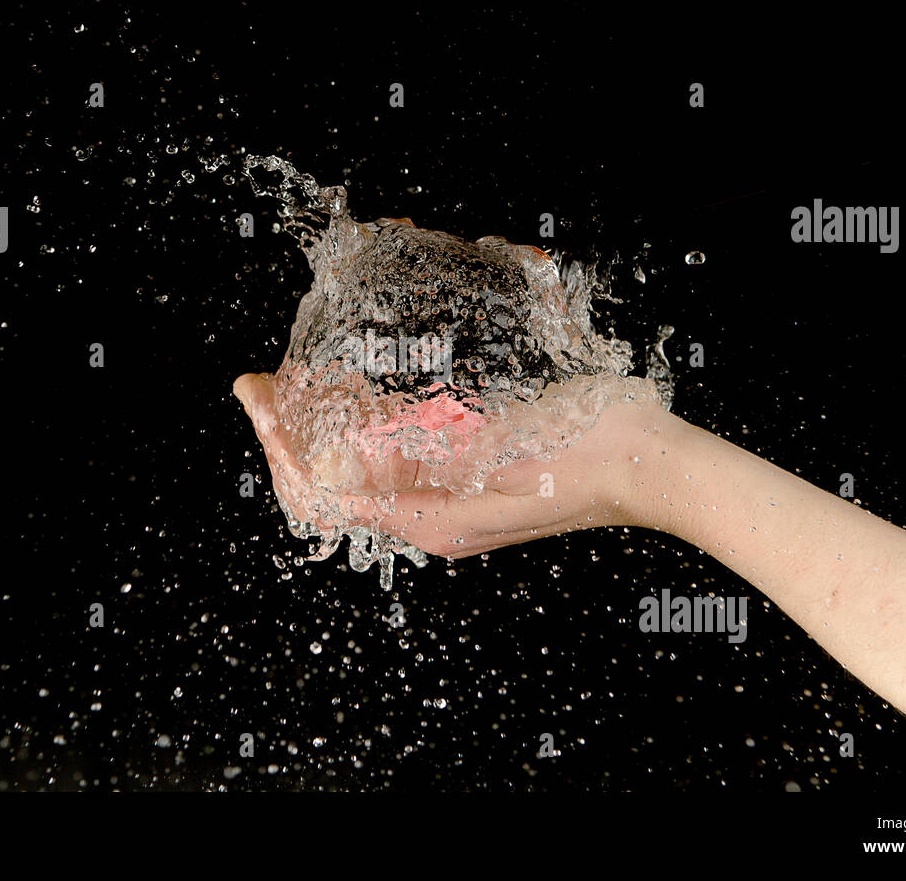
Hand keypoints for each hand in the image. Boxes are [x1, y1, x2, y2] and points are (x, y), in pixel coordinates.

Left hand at [233, 371, 673, 558]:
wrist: (652, 466)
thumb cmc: (592, 451)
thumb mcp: (507, 445)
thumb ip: (433, 452)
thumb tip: (355, 447)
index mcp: (432, 520)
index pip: (322, 491)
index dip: (276, 441)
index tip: (253, 394)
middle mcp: (432, 521)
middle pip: (331, 485)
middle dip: (288, 432)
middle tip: (259, 383)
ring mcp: (448, 508)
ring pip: (360, 474)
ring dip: (323, 428)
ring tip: (295, 383)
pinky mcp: (466, 488)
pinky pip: (396, 465)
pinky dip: (366, 432)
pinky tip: (361, 398)